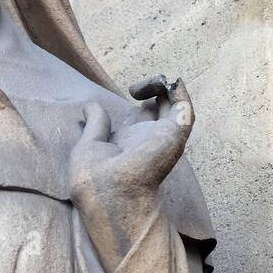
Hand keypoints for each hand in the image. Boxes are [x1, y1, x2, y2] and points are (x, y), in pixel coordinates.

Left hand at [69, 76, 193, 272]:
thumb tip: (91, 105)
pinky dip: (178, 90)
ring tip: (157, 80)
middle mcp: (148, 138)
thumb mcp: (89, 145)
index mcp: (129, 141)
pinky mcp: (174, 133)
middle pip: (158, 108)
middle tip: (141, 86)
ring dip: (165, 87)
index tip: (133, 90)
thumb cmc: (94, 179)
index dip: (140, 100)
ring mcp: (163, 136)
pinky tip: (167, 81)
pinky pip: (183, 106)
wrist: (109, 192)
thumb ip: (95, 124)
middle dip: (155, 91)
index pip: (140, 116)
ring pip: (174, 104)